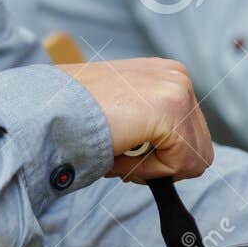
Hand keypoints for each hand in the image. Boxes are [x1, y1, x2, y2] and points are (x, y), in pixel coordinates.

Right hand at [58, 59, 212, 181]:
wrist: (48, 111)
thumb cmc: (75, 118)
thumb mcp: (125, 116)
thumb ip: (152, 129)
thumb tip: (176, 161)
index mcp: (166, 76)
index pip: (190, 136)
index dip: (159, 156)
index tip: (128, 149)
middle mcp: (177, 76)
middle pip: (199, 148)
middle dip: (161, 163)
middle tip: (123, 154)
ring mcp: (178, 89)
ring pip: (193, 160)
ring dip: (154, 167)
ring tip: (120, 149)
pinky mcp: (173, 108)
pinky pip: (182, 164)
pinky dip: (150, 170)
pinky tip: (122, 150)